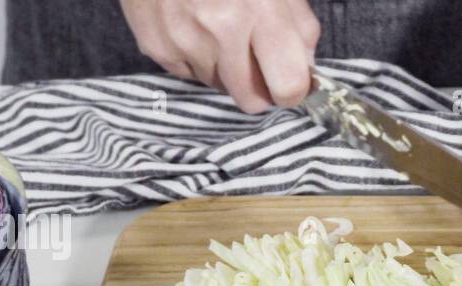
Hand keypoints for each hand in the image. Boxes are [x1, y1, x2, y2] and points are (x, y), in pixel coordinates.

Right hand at [119, 0, 318, 112]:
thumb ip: (299, 24)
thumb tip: (305, 67)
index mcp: (259, 9)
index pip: (287, 86)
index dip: (293, 89)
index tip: (290, 81)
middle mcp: (220, 29)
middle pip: (251, 100)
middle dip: (259, 86)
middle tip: (256, 59)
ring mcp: (184, 40)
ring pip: (219, 86)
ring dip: (225, 68)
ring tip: (219, 27)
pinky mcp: (156, 46)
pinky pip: (188, 73)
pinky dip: (196, 57)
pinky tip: (194, 24)